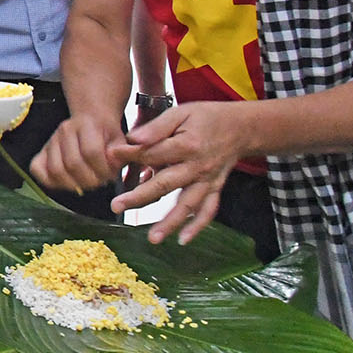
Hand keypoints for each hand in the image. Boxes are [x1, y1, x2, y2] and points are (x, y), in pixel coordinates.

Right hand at [30, 112, 122, 195]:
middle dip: (89, 180)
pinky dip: (50, 182)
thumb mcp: (119, 141)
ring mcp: (51, 140)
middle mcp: (65, 130)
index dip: (102, 170)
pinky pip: (37, 169)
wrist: (91, 120)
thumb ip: (120, 154)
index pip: (91, 152)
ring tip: (85, 184)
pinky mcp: (41, 151)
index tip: (109, 177)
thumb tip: (114, 164)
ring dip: (72, 184)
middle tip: (98, 183)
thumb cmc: (106, 135)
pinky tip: (66, 183)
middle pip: (72, 163)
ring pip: (55, 169)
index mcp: (86, 125)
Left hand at [106, 102, 248, 244]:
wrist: (241, 128)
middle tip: (116, 206)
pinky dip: (197, 227)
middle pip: (165, 184)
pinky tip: (182, 240)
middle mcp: (198, 167)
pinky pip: (208, 211)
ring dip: (170, 223)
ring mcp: (208, 181)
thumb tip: (132, 139)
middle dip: (140, 197)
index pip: (153, 154)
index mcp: (187, 146)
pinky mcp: (215, 189)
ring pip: (187, 205)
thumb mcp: (181, 113)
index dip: (130, 155)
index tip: (110, 157)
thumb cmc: (206, 117)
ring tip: (153, 238)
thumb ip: (156, 127)